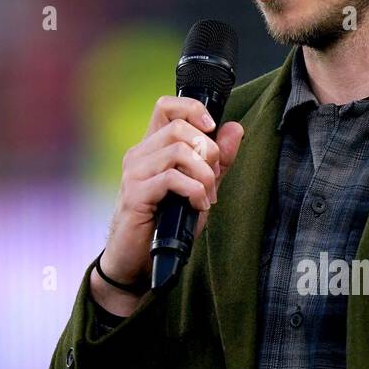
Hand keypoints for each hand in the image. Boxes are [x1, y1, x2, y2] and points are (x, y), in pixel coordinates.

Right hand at [90, 95, 245, 313]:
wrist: (139, 262)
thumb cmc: (167, 224)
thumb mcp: (200, 188)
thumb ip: (216, 160)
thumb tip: (234, 128)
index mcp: (152, 148)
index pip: (166, 106)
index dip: (192, 108)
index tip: (212, 127)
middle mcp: (139, 154)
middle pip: (178, 127)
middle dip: (208, 151)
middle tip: (214, 178)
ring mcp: (134, 173)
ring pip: (178, 151)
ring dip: (204, 175)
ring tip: (207, 197)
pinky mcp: (135, 194)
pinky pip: (172, 178)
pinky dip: (194, 191)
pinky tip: (198, 206)